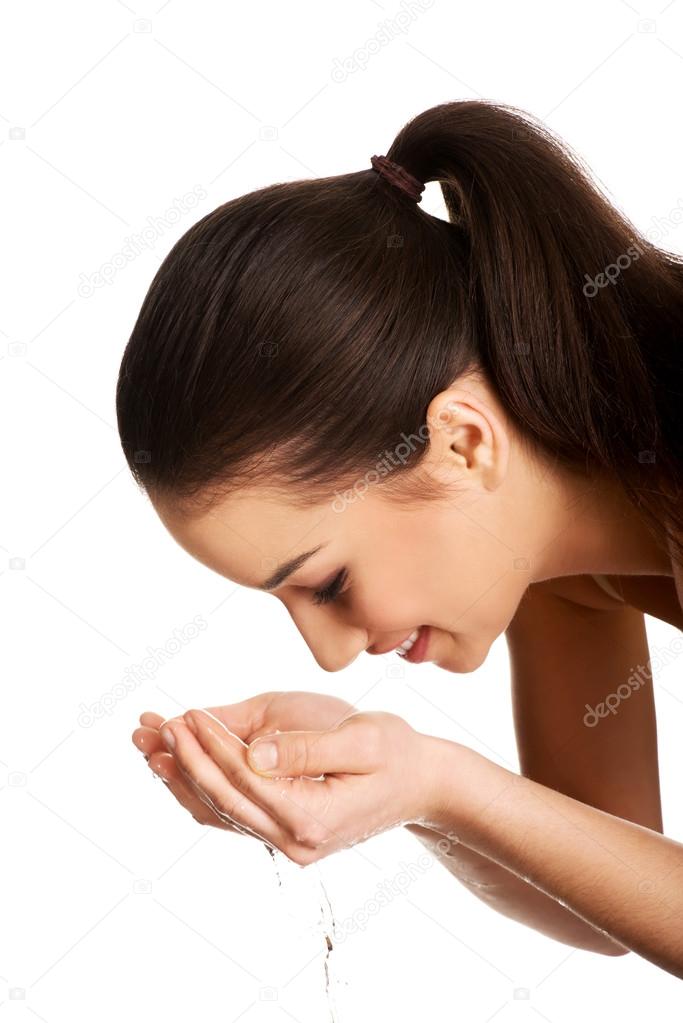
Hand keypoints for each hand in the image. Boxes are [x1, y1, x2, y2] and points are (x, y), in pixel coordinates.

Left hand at [132, 691, 441, 864]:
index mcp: (311, 818)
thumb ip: (307, 749)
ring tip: (148, 743)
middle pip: (221, 801)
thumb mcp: (363, 740)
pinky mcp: (282, 832)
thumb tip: (252, 752)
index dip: (210, 745)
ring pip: (217, 812)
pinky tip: (176, 765)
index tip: (185, 712)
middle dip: (182, 761)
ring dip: (181, 777)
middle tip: (150, 726)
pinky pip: (229, 814)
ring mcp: (286, 843)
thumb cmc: (396, 753)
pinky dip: (199, 788)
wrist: (420, 784)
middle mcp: (293, 842)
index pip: (244, 781)